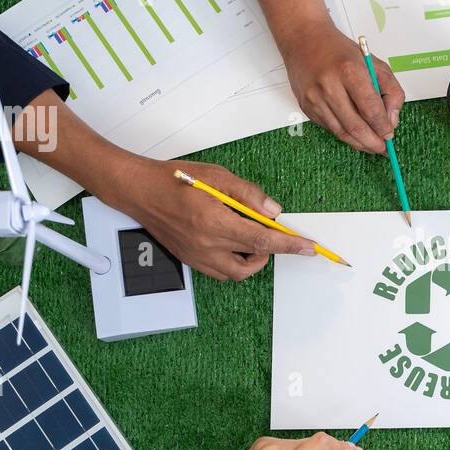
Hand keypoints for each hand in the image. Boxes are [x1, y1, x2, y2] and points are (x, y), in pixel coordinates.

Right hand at [104, 155, 313, 280]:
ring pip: (236, 272)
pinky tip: (233, 244)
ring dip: (252, 261)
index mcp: (215, 222)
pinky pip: (220, 272)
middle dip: (271, 251)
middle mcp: (206, 245)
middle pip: (253, 261)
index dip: (290, 244)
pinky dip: (234, 263)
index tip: (308, 248)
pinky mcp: (190, 260)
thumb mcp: (217, 177)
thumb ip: (248, 194)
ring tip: (252, 239)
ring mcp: (197, 256)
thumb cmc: (174, 180)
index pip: (263, 239)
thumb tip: (273, 211)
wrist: (140, 191)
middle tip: (276, 236)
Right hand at [277, 23, 404, 154]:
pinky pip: (330, 128)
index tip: (390, 135)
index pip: (371, 109)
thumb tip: (391, 120)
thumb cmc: (340, 52)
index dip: (383, 127)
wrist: (304, 40)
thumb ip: (390, 90)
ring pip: (341, 132)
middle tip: (383, 148)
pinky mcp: (306, 107)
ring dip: (359, 144)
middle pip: (355, 126)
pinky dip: (345, 135)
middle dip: (373, 143)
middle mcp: (329, 86)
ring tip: (371, 146)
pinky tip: (355, 135)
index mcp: (349, 71)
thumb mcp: (374, 63)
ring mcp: (315, 98)